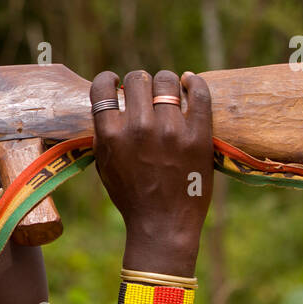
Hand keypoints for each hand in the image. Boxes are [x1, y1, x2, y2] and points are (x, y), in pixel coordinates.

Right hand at [89, 69, 213, 271]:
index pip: (103, 88)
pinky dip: (194, 82)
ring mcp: (171, 130)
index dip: (108, 80)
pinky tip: (189, 82)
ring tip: (167, 90)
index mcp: (111, 135)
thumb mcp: (105, 165)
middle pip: (137, 79)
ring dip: (165, 82)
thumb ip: (104, 133)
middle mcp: (139, 127)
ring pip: (167, 81)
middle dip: (138, 82)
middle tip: (144, 92)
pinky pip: (199, 94)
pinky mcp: (198, 135)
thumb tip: (109, 103)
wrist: (163, 224)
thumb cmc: (131, 196)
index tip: (114, 83)